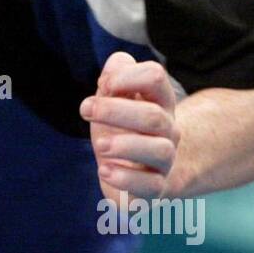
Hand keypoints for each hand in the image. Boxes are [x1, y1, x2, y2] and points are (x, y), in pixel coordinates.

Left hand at [80, 51, 179, 204]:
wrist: (141, 172)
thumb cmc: (123, 128)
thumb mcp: (114, 100)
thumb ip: (114, 78)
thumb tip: (116, 64)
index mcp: (159, 101)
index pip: (155, 76)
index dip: (127, 76)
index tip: (103, 85)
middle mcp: (168, 130)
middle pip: (153, 116)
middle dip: (116, 111)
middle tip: (85, 109)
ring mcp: (164, 161)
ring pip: (160, 150)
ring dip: (126, 145)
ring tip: (99, 146)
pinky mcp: (155, 188)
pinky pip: (151, 186)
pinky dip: (127, 179)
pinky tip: (105, 171)